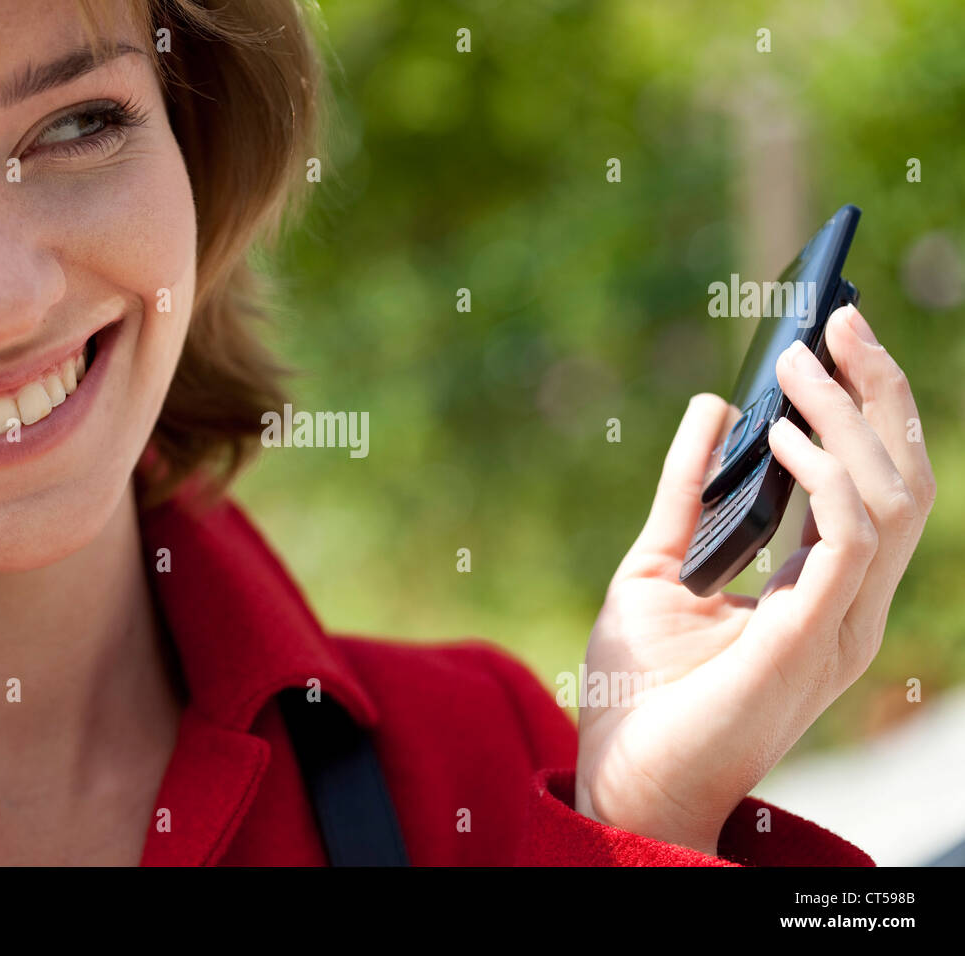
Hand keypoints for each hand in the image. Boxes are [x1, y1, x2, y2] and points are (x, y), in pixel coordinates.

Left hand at [575, 305, 935, 855]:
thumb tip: (711, 405)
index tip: (835, 333)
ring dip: (851, 416)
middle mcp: (848, 603)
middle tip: (837, 319)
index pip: (875, 483)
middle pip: (902, 477)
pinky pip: (851, 538)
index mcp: (819, 589)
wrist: (624, 774)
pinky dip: (827, 475)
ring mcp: (842, 622)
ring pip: (893, 497)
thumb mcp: (657, 566)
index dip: (866, 406)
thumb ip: (689, 491)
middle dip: (877, 391)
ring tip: (799, 360)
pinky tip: (780, 434)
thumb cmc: (639, 687)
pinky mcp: (813, 635)